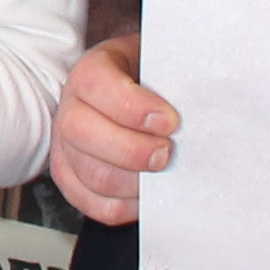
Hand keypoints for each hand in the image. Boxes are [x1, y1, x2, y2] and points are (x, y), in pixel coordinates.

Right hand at [46, 35, 172, 226]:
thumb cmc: (155, 81)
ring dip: (134, 181)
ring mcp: (66, 146)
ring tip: (161, 172)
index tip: (170, 120)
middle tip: (167, 151)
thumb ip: (175, 77)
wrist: (144, 95)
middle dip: (132, 150)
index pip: (95, 84)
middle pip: (82, 133)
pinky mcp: (72, 178)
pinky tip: (146, 191)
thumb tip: (202, 102)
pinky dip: (126, 205)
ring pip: (91, 174)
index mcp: (92, 71)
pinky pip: (93, 204)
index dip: (132, 106)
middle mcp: (71, 107)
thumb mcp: (161, 63)